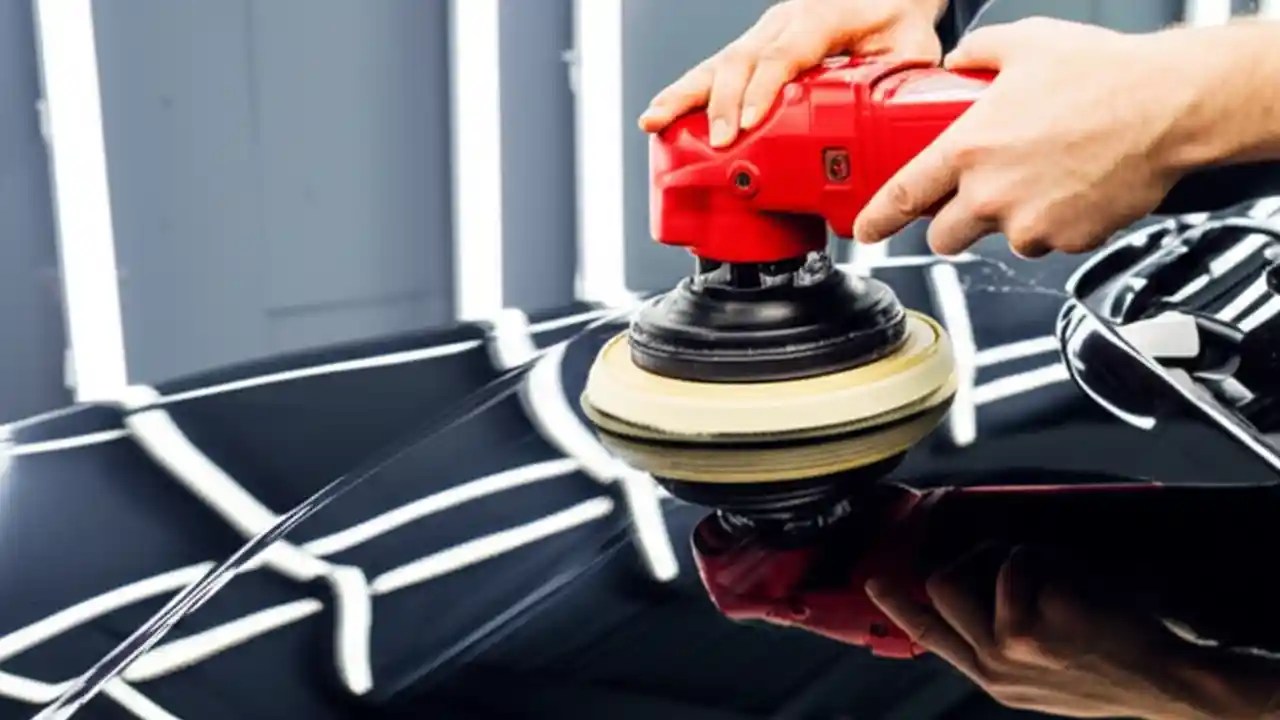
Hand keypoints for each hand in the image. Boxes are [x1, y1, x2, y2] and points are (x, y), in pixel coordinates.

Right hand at [638, 0, 947, 146]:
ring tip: (655, 122)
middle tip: (718, 142)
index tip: (747, 124)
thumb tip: (894, 122)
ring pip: (718, 62)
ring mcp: (764, 32)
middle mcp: (784, 20)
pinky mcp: (753, 48)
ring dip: (685, 95)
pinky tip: (660, 115)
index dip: (761, 90)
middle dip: (721, 103)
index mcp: (822, 16)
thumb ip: (901, 79)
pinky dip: (687, 94)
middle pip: (740, 59)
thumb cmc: (897, 18)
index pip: (784, 54)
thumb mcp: (913, 46)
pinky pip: (715, 69)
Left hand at [854, 18, 1211, 257]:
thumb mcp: (1025, 43)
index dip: (877, 220)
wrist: (1171, 106)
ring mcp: (1031, 223)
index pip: (902, 197)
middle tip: (972, 198)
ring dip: (1010, 219)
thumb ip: (977, 54)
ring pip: (1001, 238)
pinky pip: (1048, 241)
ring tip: (1042, 178)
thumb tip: (960, 61)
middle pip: (944, 237)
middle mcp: (993, 194)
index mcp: (969, 149)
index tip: (866, 231)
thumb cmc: (1105, 75)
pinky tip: (1073, 186)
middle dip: (950, 223)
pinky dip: (1055, 223)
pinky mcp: (1068, 240)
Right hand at [866, 546, 1279, 719]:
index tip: (873, 579)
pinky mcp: (1040, 618)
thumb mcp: (1042, 678)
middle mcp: (995, 662)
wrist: (1168, 685)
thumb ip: (1000, 646)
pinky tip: (1083, 589)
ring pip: (985, 564)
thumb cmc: (1111, 674)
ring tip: (1060, 583)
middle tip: (1009, 563)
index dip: (895, 603)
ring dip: (1020, 558)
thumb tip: (971, 599)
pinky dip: (1053, 560)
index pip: (928, 635)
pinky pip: (1028, 559)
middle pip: (943, 585)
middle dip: (972, 560)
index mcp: (992, 678)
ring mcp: (1015, 641)